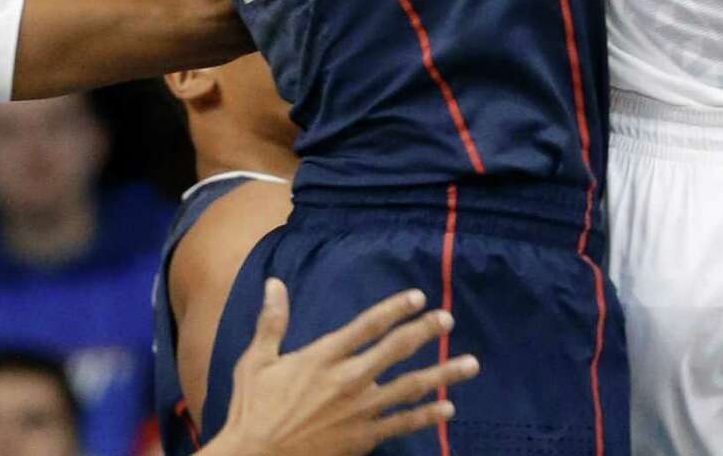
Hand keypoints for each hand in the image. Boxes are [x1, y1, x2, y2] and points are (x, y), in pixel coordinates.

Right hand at [216, 281, 477, 455]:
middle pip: (395, 351)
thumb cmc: (252, 411)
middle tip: (447, 320)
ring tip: (470, 364)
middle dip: (424, 333)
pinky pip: (401, 425)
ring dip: (441, 375)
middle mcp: (347, 381)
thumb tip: (275, 283)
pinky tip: (447, 408)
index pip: (366, 326)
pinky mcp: (361, 439)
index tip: (417, 297)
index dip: (394, 309)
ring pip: (408, 389)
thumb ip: (272, 322)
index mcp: (322, 357)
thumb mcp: (256, 362)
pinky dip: (425, 415)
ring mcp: (358, 412)